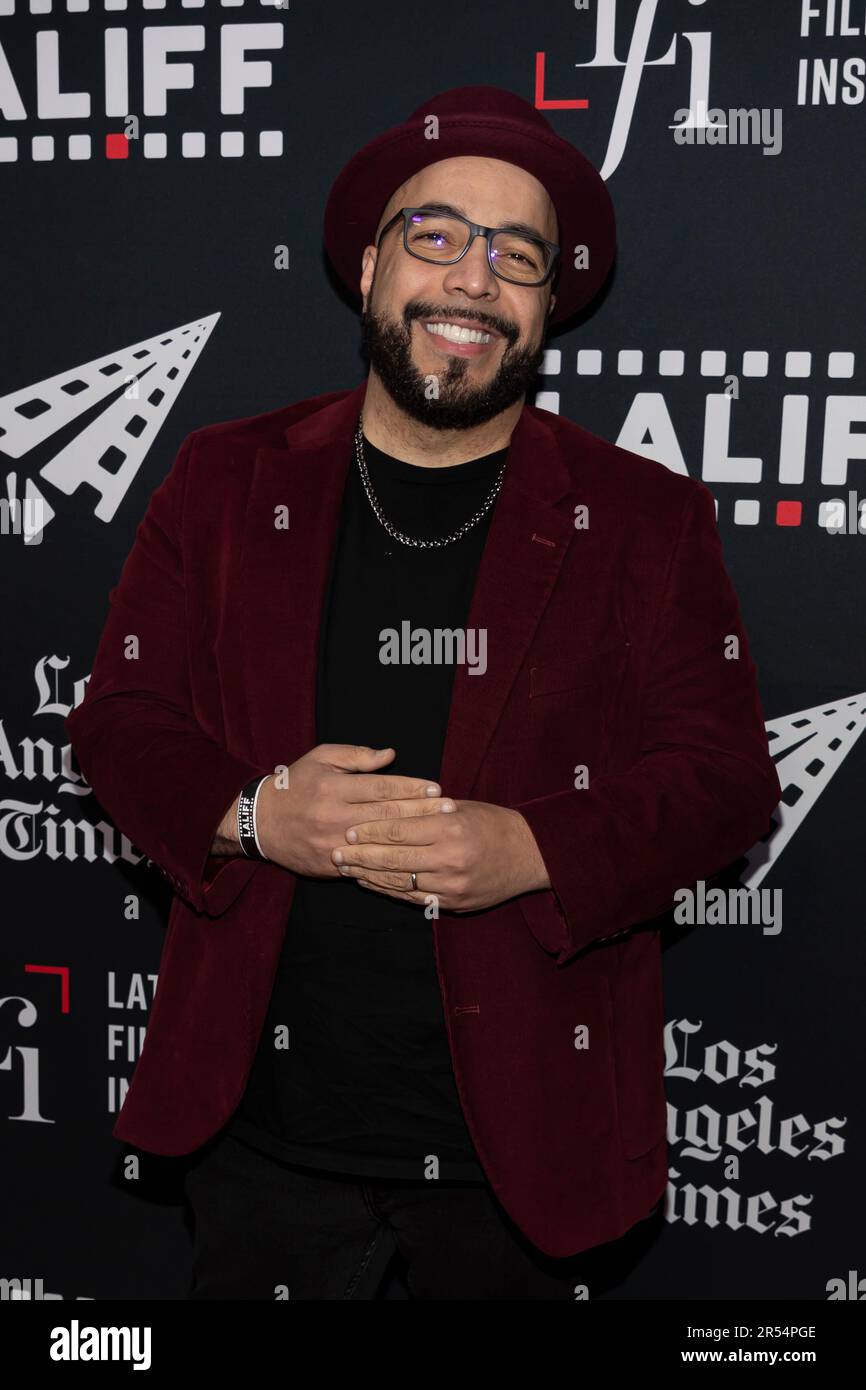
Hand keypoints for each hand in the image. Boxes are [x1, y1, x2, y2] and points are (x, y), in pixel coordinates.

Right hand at [254, 744, 448, 876]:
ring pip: (380, 844)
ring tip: (440, 836)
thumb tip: (390, 755)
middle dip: (422, 812)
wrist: (260, 823)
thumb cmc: (295, 785)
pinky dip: (391, 868)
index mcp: (334, 787)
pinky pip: (366, 867)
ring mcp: (332, 843)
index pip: (381, 788)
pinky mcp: (330, 865)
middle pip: (387, 816)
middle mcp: (334, 815)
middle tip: (450, 810)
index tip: (437, 788)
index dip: (412, 788)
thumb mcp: (320, 758)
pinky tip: (414, 866)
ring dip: (413, 841)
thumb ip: (356, 756)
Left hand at [330, 798, 551, 911]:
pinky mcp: (454, 903)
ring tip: (346, 870)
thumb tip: (390, 805)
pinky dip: (389, 891)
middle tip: (335, 852)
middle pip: (394, 858)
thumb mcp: (463, 808)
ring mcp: (451, 884)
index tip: (348, 830)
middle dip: (360, 856)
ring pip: (399, 881)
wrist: (531, 855)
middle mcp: (450, 857)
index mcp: (450, 827)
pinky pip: (413, 898)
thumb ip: (427, 810)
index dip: (370, 831)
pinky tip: (371, 884)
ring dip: (369, 876)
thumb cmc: (494, 824)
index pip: (400, 829)